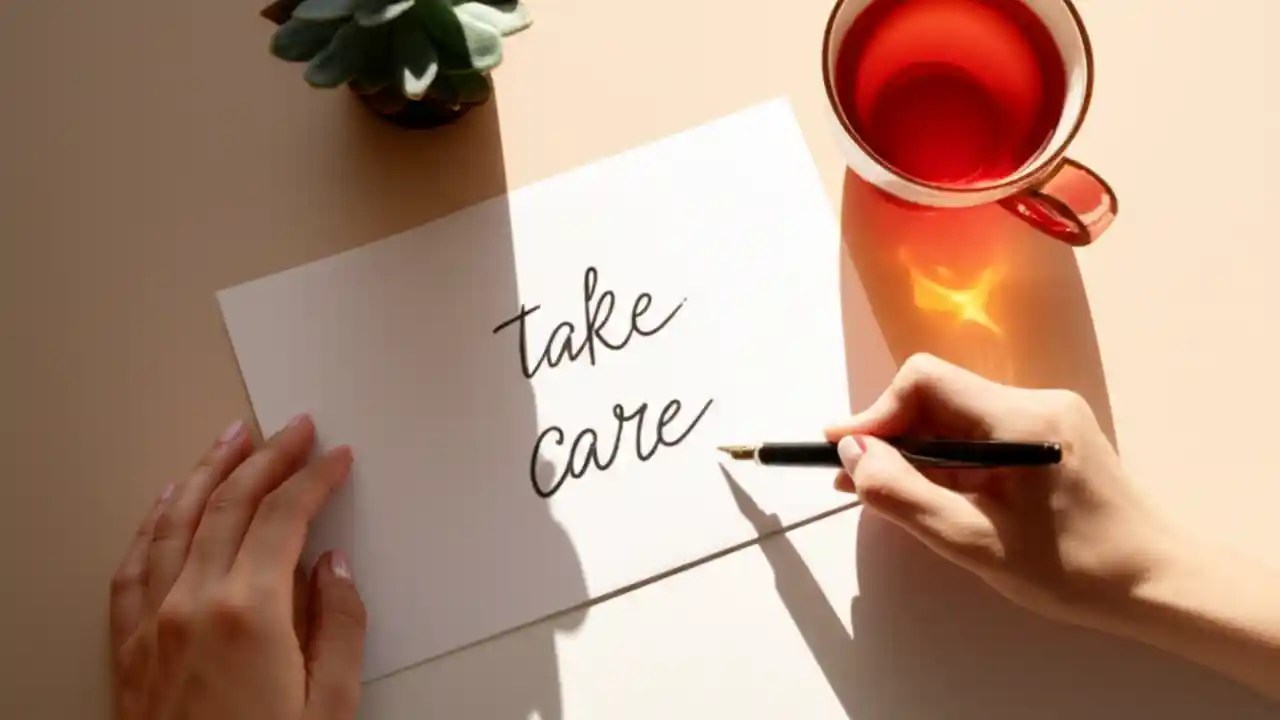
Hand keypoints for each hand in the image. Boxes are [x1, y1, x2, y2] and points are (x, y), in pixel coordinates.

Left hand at [109, 415, 365, 719]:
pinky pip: (134, 564)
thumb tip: (333, 568)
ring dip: (207, 470)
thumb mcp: (329, 705)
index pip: (285, 517)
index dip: (315, 478)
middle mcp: (193, 605)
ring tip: (231, 438)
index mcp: (250, 613)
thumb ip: (338, 625)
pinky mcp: (130, 647)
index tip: (336, 456)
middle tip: (293, 428)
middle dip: (267, 458)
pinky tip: (165, 502)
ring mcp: (153, 623)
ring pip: (176, 520)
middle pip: (230, 503)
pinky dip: (153, 521)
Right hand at [825, 354, 1177, 632]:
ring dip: (917, 449)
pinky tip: (937, 494)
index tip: (843, 453)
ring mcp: (1047, 416)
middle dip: (890, 434)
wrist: (1157, 583)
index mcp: (1020, 419)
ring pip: (957, 415)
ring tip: (887, 493)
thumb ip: (904, 494)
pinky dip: (949, 458)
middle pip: (938, 395)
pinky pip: (981, 432)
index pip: (925, 381)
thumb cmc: (1073, 570)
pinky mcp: (1052, 436)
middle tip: (853, 478)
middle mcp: (1036, 402)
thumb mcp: (974, 542)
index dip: (876, 413)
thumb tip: (852, 454)